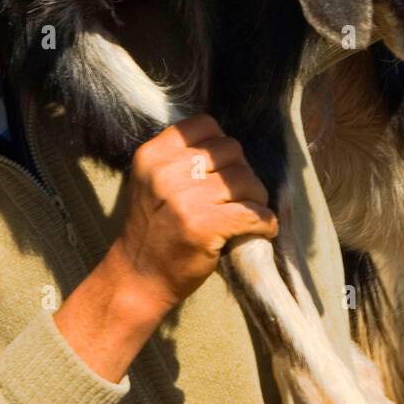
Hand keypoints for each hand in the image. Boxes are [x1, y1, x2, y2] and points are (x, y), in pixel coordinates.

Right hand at [54, 115, 276, 379]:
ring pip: (246, 179)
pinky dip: (265, 222)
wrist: (138, 278)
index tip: (221, 169)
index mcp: (153, 155)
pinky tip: (262, 230)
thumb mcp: (153, 181)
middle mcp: (166, 171)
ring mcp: (185, 199)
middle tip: (237, 196)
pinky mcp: (205, 226)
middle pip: (230, 149)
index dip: (221, 145)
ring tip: (248, 213)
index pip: (205, 125)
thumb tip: (232, 145)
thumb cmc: (153, 229)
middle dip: (241, 172)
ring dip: (256, 197)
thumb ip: (182, 158)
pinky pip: (253, 213)